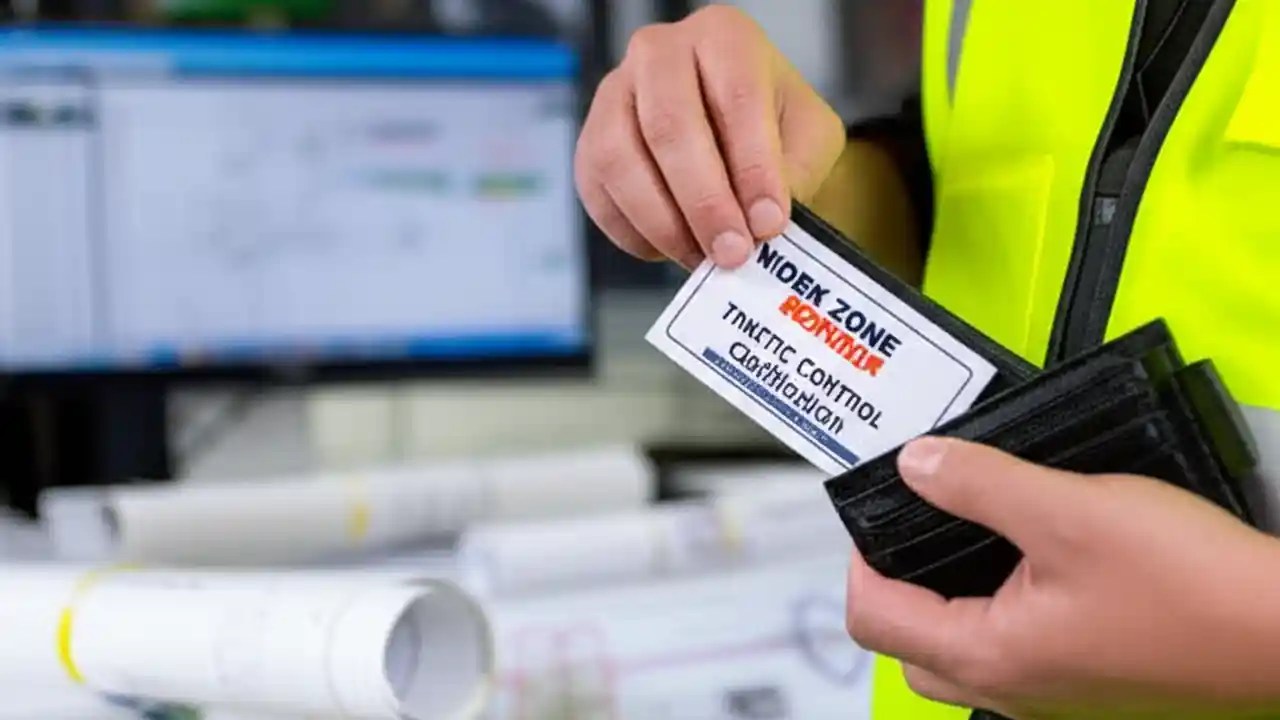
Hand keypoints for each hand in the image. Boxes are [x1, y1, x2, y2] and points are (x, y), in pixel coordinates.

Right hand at [575, 5, 845, 269]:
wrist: (732, 133)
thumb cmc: (772, 127)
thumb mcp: (808, 138)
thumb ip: (795, 172)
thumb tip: (760, 222)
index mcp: (723, 37)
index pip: (736, 96)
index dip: (752, 166)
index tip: (769, 223)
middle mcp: (660, 54)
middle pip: (669, 125)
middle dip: (704, 202)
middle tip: (732, 252)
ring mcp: (614, 96)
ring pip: (621, 160)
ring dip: (663, 223)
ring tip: (702, 258)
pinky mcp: (589, 145)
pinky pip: (599, 194)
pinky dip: (635, 233)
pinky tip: (673, 248)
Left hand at [846, 436, 1279, 719]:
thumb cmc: (1193, 586)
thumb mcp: (1069, 510)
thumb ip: (980, 484)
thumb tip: (916, 466)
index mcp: (992, 654)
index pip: (874, 616)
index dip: (860, 557)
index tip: (877, 511)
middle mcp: (1015, 689)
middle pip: (908, 646)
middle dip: (894, 587)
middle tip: (913, 528)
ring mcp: (1053, 695)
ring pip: (960, 655)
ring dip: (946, 601)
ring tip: (967, 538)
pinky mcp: (1090, 685)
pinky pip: (1014, 656)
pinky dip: (996, 612)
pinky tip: (1030, 566)